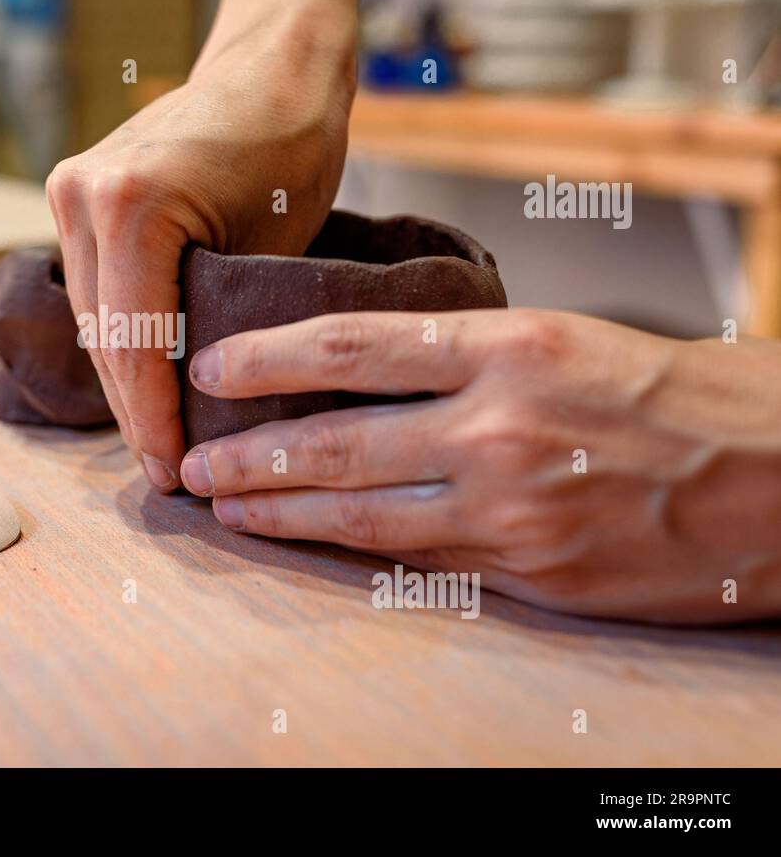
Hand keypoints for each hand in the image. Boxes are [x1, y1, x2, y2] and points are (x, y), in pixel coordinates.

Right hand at [46, 3, 353, 489]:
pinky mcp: (78, 196)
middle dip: (136, 413)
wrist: (273, 61)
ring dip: (125, 381)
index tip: (175, 478)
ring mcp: (70, 192)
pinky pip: (97, 287)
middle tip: (169, 477)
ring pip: (95, 318)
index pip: (135, 345)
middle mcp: (80, 196)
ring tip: (159, 443)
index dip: (154, 422)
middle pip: (105, 337)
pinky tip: (147, 384)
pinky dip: (123, 335)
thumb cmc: (293, 140)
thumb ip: (226, 327)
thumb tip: (209, 415)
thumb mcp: (274, 248)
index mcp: (127, 205)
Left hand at [177, 309, 780, 622]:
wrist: (777, 472)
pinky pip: (418, 561)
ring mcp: (510, 507)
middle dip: (250, 457)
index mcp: (505, 346)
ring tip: (225, 507)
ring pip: (362, 513)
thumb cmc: (671, 391)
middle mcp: (496, 425)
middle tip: (190, 463)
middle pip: (335, 442)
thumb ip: (464, 357)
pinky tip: (312, 546)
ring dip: (282, 514)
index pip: (351, 346)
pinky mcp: (529, 572)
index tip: (210, 366)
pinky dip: (353, 552)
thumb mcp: (563, 339)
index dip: (266, 358)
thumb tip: (363, 369)